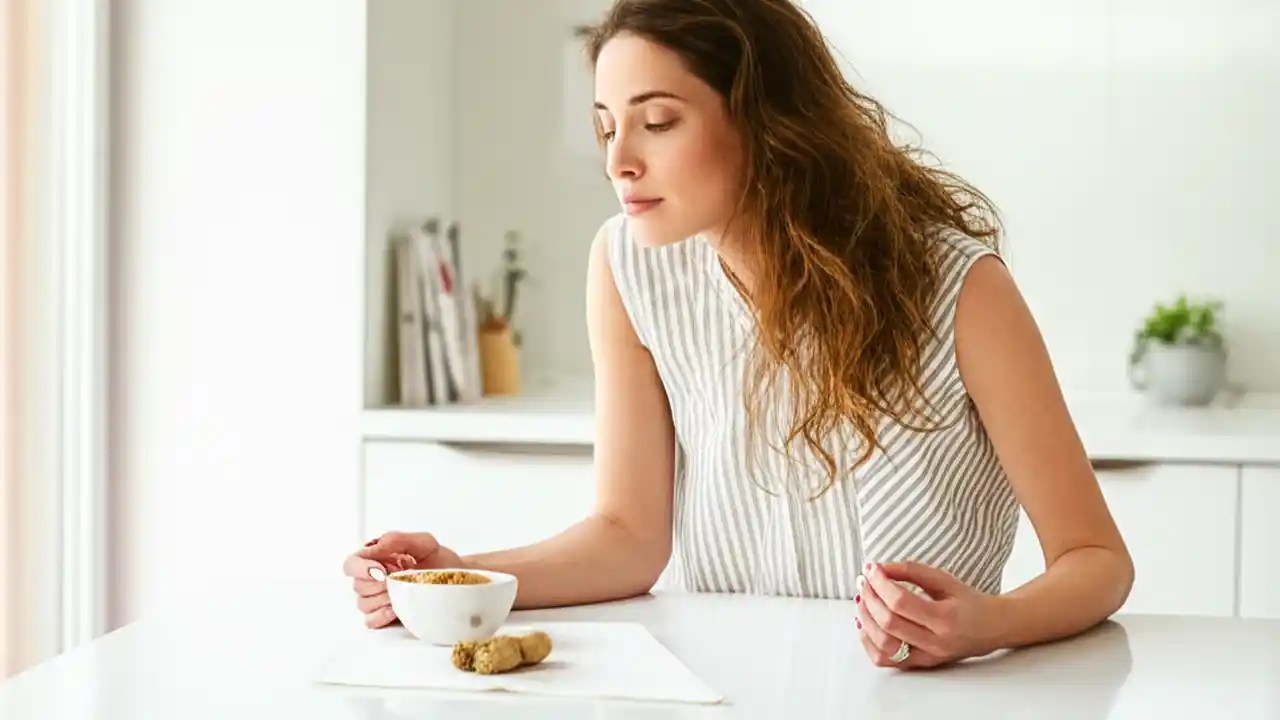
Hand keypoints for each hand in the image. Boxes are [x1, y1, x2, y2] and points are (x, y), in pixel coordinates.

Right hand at [341, 531, 464, 627]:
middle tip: (402, 579)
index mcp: (377, 558)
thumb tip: (372, 549)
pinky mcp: (384, 616)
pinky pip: (370, 620)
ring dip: (384, 599)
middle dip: (380, 584)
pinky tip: (396, 609)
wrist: (458, 581)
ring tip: (405, 592)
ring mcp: (378, 598)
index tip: (381, 571)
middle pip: (358, 585)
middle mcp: (373, 578)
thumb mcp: (423, 542)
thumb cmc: (440, 561)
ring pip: (364, 603)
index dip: (361, 568)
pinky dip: (382, 616)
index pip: (351, 564)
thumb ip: (396, 540)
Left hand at [854, 561, 1002, 668]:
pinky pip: (886, 660)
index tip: (871, 568)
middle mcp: (936, 643)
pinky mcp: (920, 664)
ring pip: (883, 645)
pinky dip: (869, 642)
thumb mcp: (944, 579)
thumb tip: (879, 568)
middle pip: (889, 623)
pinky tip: (864, 623)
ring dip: (865, 619)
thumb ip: (911, 571)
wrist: (992, 628)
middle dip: (870, 598)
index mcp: (946, 619)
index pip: (901, 603)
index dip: (880, 583)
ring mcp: (927, 658)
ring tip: (862, 598)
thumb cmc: (969, 601)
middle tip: (863, 580)